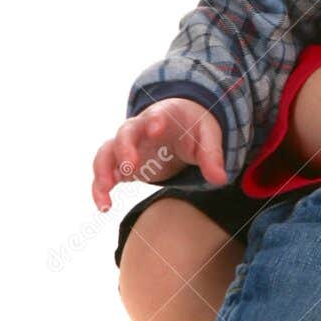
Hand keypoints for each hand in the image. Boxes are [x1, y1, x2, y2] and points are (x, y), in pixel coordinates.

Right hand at [91, 98, 225, 210]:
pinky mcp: (123, 163)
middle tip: (128, 168)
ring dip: (103, 172)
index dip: (154, 120)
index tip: (155, 129)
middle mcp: (140, 128)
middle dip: (124, 148)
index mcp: (164, 116)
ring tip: (106, 194)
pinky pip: (105, 172)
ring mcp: (128, 145)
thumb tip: (220, 179)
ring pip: (107, 153)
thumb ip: (212, 156)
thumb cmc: (193, 127)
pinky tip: (104, 206)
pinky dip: (100, 188)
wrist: (178, 123)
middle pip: (124, 132)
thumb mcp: (208, 136)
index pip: (156, 114)